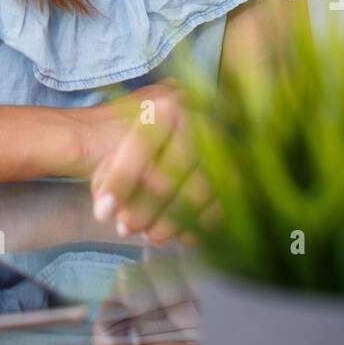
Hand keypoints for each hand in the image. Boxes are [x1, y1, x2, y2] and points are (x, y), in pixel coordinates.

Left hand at [81, 80, 215, 244]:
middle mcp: (197, 124)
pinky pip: (220, 208)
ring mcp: (224, 149)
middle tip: (125, 228)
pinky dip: (197, 226)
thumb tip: (103, 206)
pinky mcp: (240, 174)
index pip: (140, 146)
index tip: (103, 212)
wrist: (195, 133)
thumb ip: (105, 165)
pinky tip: (180, 234)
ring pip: (195, 196)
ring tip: (149, 234)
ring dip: (169, 223)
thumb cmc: (148, 141)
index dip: (120, 181)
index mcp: (166, 110)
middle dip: (142, 209)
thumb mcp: (122, 142)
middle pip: (168, 176)